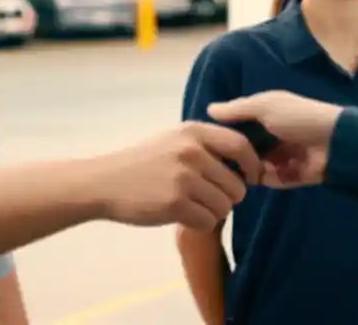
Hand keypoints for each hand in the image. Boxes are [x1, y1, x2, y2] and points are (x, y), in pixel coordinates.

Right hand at [93, 122, 262, 230]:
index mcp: (193, 132)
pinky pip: (208, 222)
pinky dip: (200, 225)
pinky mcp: (174, 203)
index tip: (251, 179)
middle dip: (228, 198)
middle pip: (237, 184)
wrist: (104, 181)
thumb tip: (245, 162)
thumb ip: (205, 145)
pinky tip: (182, 217)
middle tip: (207, 200)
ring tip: (193, 207)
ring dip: (213, 213)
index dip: (252, 165)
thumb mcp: (173, 140)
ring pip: (225, 206)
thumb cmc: (142, 164)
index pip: (240, 145)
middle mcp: (192, 151)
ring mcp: (183, 177)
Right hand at [207, 91, 342, 187]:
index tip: (206, 141)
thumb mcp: (265, 106)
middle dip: (234, 155)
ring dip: (246, 169)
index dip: (224, 131)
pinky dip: (261, 179)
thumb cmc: (298, 117)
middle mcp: (271, 134)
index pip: (238, 124)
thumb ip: (237, 110)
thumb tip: (209, 109)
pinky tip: (250, 180)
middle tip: (215, 162)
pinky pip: (270, 179)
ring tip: (230, 173)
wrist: (334, 142)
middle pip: (245, 147)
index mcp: (266, 114)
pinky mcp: (289, 175)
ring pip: (254, 165)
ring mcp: (281, 156)